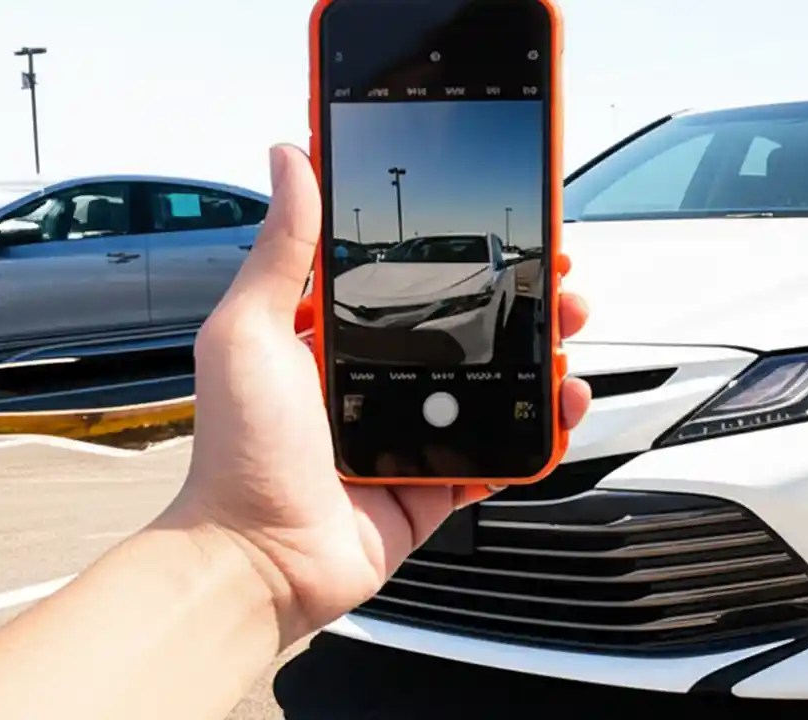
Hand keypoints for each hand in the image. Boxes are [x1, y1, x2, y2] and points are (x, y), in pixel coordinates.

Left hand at [164, 144, 591, 645]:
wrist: (260, 558)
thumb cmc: (240, 451)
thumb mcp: (248, 332)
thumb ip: (281, 250)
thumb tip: (292, 159)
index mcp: (340, 339)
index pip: (416, 279)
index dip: (466, 254)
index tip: (505, 229)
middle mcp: (382, 379)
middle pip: (471, 328)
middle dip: (521, 301)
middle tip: (555, 281)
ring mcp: (416, 431)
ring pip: (497, 384)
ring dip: (542, 356)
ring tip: (567, 335)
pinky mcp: (440, 480)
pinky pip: (503, 450)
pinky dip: (541, 430)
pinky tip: (562, 403)